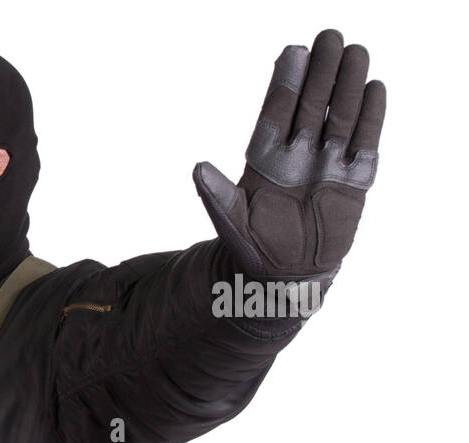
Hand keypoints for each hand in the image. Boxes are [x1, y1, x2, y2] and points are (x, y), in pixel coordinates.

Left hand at [194, 29, 385, 304]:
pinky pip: (364, 144)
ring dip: (348, 86)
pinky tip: (375, 89)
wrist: (284, 277)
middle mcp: (297, 156)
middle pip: (311, 106)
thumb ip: (217, 195)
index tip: (293, 52)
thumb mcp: (231, 223)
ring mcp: (326, 166)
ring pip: (340, 118)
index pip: (277, 112)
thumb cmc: (251, 249)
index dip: (286, 83)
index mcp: (265, 160)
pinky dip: (371, 118)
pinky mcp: (353, 182)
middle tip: (330, 35)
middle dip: (321, 72)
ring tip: (357, 51)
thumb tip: (197, 168)